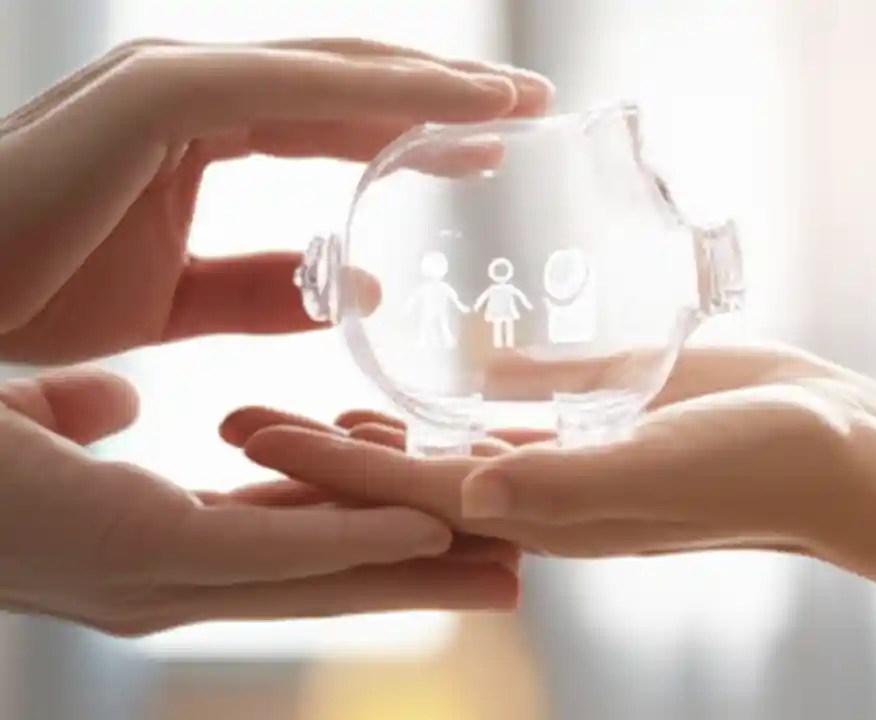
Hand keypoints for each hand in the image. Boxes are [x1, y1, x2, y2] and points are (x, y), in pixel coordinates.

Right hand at [0, 38, 551, 361]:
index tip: (495, 147)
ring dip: (432, 80)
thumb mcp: (182, 301)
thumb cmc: (32, 297)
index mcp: (200, 128)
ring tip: (518, 101)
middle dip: (443, 88)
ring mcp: (171, 80)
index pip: (334, 113)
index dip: (417, 124)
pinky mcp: (155, 97)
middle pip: (347, 76)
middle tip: (534, 106)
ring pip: (332, 69)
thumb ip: (267, 289)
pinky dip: (376, 94)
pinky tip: (455, 108)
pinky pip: (289, 88)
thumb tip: (358, 285)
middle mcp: (191, 87)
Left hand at [0, 369, 518, 636]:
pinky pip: (273, 553)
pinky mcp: (136, 554)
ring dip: (423, 574)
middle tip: (520, 571)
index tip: (455, 531)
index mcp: (147, 540)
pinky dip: (358, 547)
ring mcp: (153, 575)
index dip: (378, 542)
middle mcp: (162, 574)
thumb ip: (85, 408)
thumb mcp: (38, 415)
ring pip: (321, 577)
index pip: (292, 541)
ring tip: (511, 567)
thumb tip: (115, 402)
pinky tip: (432, 531)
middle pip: (328, 576)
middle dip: (427, 577)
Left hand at [220, 346, 875, 578]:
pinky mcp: (602, 409)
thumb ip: (570, 481)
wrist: (836, 451)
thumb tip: (467, 489)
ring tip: (311, 404)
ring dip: (380, 426)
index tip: (241, 438)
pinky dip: (458, 390)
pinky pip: (512, 398)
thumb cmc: (760, 470)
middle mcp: (543, 486)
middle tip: (238, 421)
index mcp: (543, 510)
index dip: (322, 469)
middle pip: (407, 473)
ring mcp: (570, 449)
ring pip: (451, 438)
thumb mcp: (664, 473)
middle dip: (324, 455)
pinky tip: (426, 368)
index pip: (405, 491)